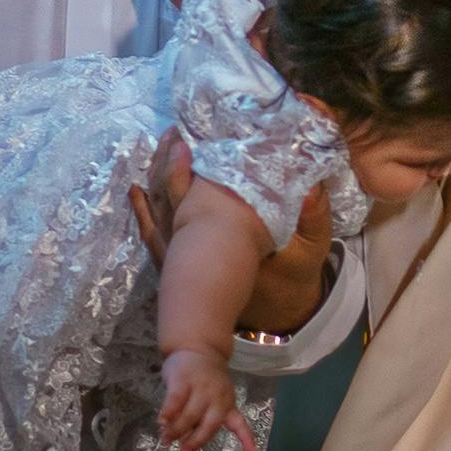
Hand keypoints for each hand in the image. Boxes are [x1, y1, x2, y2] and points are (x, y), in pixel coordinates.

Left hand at [128, 135, 333, 335]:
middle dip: (168, 165)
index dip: (188, 170)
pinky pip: (154, 238)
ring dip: (155, 181)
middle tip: (172, 134)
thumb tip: (311, 188)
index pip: (200, 201)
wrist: (282, 316)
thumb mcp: (312, 248)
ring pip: (160, 217)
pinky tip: (137, 190)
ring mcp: (186, 261)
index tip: (187, 141)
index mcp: (230, 241)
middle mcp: (198, 252)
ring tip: (160, 148)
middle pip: (172, 203)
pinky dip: (144, 213)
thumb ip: (314, 217)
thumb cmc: (295, 277)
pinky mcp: (181, 268)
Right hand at [160, 347, 257, 450]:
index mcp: (227, 403)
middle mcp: (217, 396)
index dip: (246, 439)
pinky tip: (161, 421)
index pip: (239, 423)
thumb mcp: (214, 399)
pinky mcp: (183, 379)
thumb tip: (186, 445)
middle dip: (195, 441)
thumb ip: (203, 421)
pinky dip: (168, 413)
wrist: (197, 348)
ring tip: (166, 440)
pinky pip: (175, 400)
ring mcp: (200, 386)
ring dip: (176, 430)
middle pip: (209, 424)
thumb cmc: (205, 381)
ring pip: (190, 415)